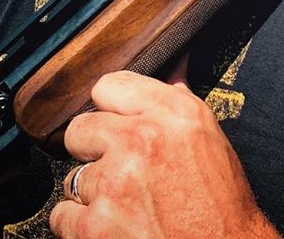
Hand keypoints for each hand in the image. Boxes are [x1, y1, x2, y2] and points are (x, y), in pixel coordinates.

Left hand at [50, 70, 277, 238]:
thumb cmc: (220, 200)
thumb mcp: (207, 135)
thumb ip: (178, 98)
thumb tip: (175, 61)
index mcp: (171, 113)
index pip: (109, 86)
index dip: (110, 108)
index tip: (115, 123)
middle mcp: (141, 141)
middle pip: (80, 128)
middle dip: (94, 150)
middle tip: (117, 168)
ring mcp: (114, 183)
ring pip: (73, 175)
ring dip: (91, 192)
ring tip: (121, 204)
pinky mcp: (94, 226)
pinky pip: (62, 215)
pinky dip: (79, 225)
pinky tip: (108, 226)